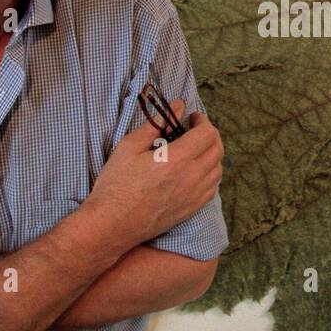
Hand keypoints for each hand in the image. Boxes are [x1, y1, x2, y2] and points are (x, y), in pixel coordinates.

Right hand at [85, 100, 223, 249]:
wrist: (112, 225)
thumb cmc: (116, 184)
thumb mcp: (129, 147)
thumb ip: (156, 124)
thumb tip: (178, 106)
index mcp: (177, 159)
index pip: (208, 133)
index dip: (203, 120)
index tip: (192, 117)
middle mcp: (192, 178)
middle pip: (218, 149)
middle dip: (209, 134)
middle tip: (194, 130)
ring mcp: (194, 196)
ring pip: (218, 168)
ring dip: (211, 154)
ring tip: (194, 149)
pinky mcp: (192, 210)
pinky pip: (213, 187)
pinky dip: (209, 174)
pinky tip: (194, 171)